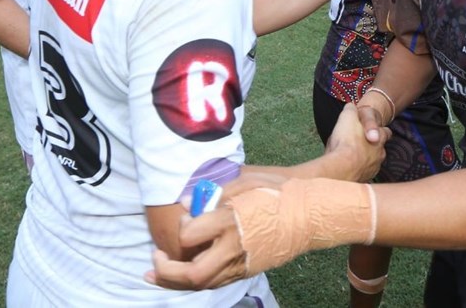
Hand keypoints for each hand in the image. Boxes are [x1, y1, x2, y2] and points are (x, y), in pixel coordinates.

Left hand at [144, 174, 283, 290]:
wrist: (311, 215)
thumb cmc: (280, 192)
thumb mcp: (248, 181)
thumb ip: (215, 191)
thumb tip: (185, 201)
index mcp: (232, 222)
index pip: (190, 234)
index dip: (181, 227)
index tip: (186, 216)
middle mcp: (235, 248)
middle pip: (192, 274)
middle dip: (165, 272)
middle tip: (155, 258)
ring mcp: (242, 264)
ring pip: (202, 284)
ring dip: (174, 282)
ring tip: (156, 272)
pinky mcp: (248, 270)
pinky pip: (215, 283)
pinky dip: (194, 281)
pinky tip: (183, 273)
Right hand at [327, 102, 390, 181]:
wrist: (341, 168)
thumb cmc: (346, 142)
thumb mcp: (347, 118)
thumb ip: (351, 110)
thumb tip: (350, 106)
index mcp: (379, 138)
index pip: (386, 132)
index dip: (380, 130)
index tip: (375, 130)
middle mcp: (379, 155)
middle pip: (380, 150)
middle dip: (373, 147)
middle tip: (362, 145)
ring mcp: (372, 170)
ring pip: (371, 164)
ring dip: (365, 161)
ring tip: (353, 159)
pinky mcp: (363, 181)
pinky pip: (362, 175)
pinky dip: (357, 172)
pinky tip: (349, 170)